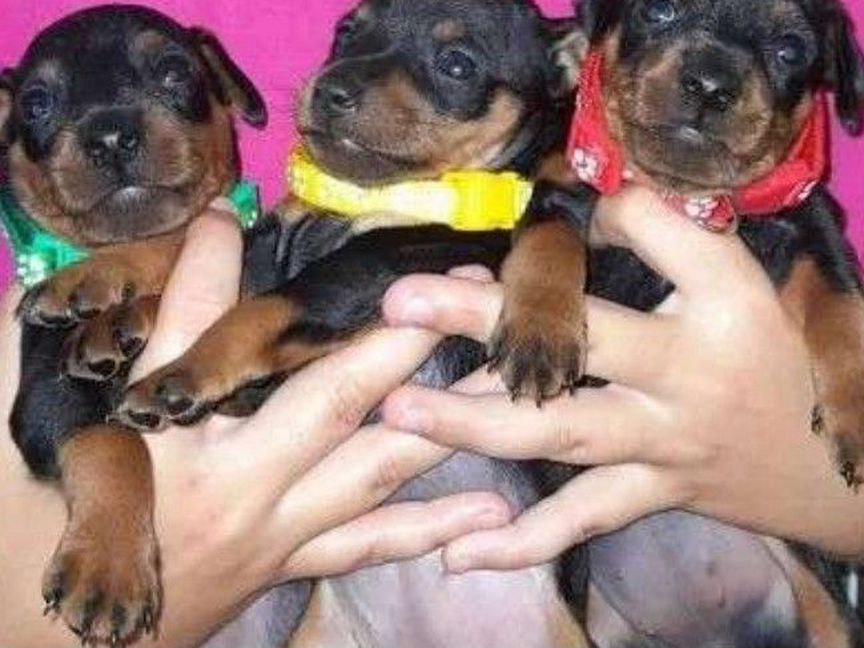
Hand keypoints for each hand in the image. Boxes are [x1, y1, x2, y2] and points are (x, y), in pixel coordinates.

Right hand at [0, 208, 508, 647]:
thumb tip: (215, 224)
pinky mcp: (290, 564)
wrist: (57, 638)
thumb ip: (151, 318)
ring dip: (446, 425)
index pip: (237, 343)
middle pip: (336, 400)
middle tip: (472, 292)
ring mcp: (277, 532)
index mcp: (178, 440)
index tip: (351, 233)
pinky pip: (369, 548)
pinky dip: (430, 528)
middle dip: (407, 342)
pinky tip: (495, 515)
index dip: (299, 278)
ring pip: (374, 473)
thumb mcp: (76, 412)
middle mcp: (242, 485)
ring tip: (511, 388)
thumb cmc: (50, 518)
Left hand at [380, 185, 863, 572]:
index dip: (604, 211)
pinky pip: (580, 521)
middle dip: (488, 320)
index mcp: (724, 302)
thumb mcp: (745, 286)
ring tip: (400, 413)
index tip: (571, 209)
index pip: (655, 233)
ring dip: (474, 424)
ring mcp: (663, 442)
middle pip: (581, 339)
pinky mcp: (650, 494)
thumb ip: (677, 240)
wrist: (834, 464)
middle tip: (405, 302)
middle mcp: (687, 374)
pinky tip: (455, 553)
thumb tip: (594, 200)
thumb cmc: (780, 357)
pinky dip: (518, 543)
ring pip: (561, 433)